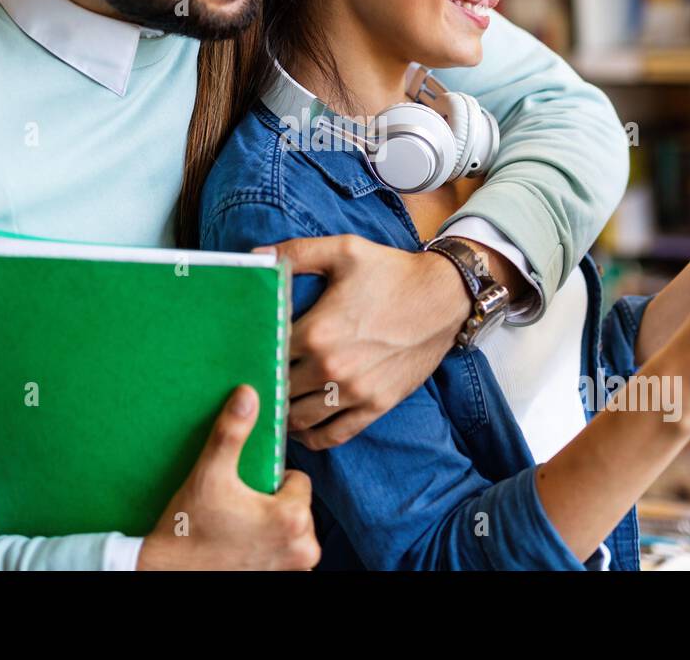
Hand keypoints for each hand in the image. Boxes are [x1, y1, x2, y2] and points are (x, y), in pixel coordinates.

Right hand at [137, 386, 319, 569]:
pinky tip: (242, 546)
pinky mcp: (283, 581)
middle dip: (273, 504)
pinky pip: (286, 554)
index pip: (298, 481)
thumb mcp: (209, 474)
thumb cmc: (188, 528)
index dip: (271, 480)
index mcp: (293, 517)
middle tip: (239, 508)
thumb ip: (231, 432)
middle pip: (298, 506)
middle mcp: (304, 548)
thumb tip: (248, 395)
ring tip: (239, 527)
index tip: (245, 488)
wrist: (168, 574)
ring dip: (273, 527)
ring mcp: (294, 570)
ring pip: (294, 531)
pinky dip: (270, 549)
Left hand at [261, 234, 468, 449]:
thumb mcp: (343, 250)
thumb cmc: (391, 272)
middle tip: (253, 383)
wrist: (444, 297)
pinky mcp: (376, 405)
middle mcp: (331, 368)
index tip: (244, 355)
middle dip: (264, 387)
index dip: (252, 355)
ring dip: (283, 415)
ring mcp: (355, 392)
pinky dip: (312, 438)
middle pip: (278, 391)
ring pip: (300, 420)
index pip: (267, 355)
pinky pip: (333, 435)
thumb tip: (256, 256)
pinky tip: (302, 431)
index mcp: (317, 332)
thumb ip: (295, 253)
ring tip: (273, 406)